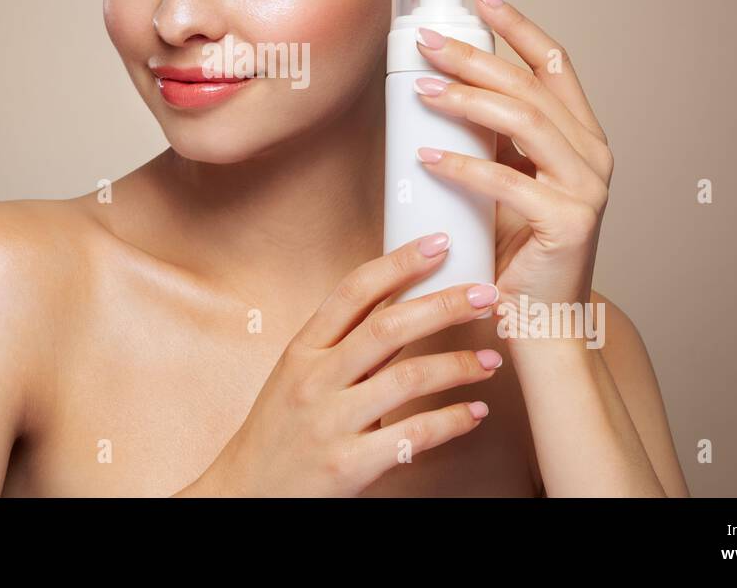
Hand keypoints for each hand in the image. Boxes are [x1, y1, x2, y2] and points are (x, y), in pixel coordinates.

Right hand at [185, 233, 502, 496]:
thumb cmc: (279, 432)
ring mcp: (330, 423)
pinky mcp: (347, 466)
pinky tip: (474, 411)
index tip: (438, 244)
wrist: (245, 494)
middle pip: (388, 326)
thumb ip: (346, 346)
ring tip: (491, 358)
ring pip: (407, 379)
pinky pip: (412, 436)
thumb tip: (406, 307)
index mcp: (303, 350)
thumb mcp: (299, 377)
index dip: (399, 262)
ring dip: (458, 364)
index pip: (353, 291)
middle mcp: (315, 380)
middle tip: (486, 293)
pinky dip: (451, 421)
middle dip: (444, 304)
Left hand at [408, 0, 612, 317]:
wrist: (543, 324)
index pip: (553, 63)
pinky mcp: (568, 222)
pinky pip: (507, 181)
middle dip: (474, 56)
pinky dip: (463, 166)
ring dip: (466, 99)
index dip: (519, 25)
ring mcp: (587, 187)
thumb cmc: (520, 253)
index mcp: (582, 137)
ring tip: (421, 89)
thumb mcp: (509, 181)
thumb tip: (441, 89)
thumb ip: (494, 141)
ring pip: (522, 121)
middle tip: (427, 42)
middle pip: (529, 85)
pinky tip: (427, 156)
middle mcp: (593, 155)